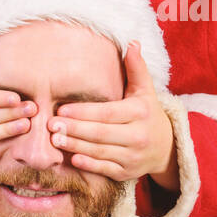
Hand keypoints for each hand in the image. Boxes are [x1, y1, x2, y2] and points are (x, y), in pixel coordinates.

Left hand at [50, 41, 177, 189]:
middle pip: (101, 133)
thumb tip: (132, 43)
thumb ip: (136, 68)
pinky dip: (89, 164)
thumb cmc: (148, 114)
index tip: (61, 110)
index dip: (83, 112)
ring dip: (75, 146)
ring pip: (100, 151)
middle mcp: (139, 136)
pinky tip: (72, 158)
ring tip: (55, 139)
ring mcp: (133, 157)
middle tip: (50, 125)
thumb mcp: (145, 90)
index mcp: (140, 113)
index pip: (107, 113)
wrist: (166, 148)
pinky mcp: (128, 173)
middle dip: (74, 129)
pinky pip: (105, 169)